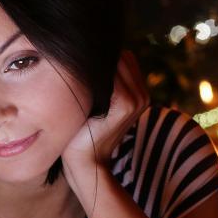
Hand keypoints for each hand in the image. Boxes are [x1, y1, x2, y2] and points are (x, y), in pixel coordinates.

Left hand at [61, 51, 149, 190]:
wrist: (84, 161)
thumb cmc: (83, 131)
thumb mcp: (95, 103)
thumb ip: (100, 82)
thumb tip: (87, 56)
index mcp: (138, 93)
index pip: (124, 57)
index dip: (104, 56)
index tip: (81, 59)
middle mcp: (142, 94)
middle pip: (123, 56)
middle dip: (100, 57)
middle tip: (76, 62)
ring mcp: (137, 99)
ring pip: (118, 62)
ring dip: (96, 64)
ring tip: (75, 69)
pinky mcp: (125, 104)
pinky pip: (113, 74)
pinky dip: (94, 72)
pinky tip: (76, 77)